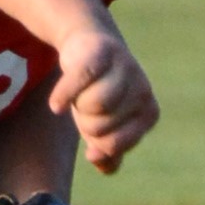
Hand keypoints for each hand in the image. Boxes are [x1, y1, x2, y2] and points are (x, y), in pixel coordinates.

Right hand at [48, 23, 157, 173]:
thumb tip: (97, 159)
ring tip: (81, 92)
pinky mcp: (101, 52)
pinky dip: (62, 95)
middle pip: (99, 127)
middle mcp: (143, 92)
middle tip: (86, 102)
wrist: (89, 45)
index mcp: (148, 115)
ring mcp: (125, 70)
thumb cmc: (99, 90)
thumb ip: (106, 152)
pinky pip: (78, 81)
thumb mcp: (103, 125)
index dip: (94, 139)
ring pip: (92, 105)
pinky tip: (56, 104)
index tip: (96, 121)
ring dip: (76, 103)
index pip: (113, 146)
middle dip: (84, 119)